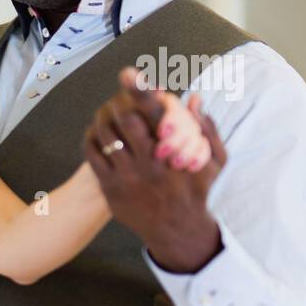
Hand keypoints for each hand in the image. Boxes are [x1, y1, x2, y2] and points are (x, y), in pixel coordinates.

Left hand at [84, 68, 227, 272]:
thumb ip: (206, 128)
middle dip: (119, 102)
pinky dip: (92, 138)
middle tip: (117, 96)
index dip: (141, 92)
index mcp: (175, 151)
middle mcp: (149, 163)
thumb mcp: (212, 161)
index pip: (156, 115)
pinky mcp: (111, 188)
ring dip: (102, 117)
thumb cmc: (197, 190)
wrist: (177, 231)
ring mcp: (127, 176)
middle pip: (125, 119)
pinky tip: (97, 134)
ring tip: (105, 111)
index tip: (129, 74)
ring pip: (105, 135)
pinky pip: (93, 155)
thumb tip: (194, 97)